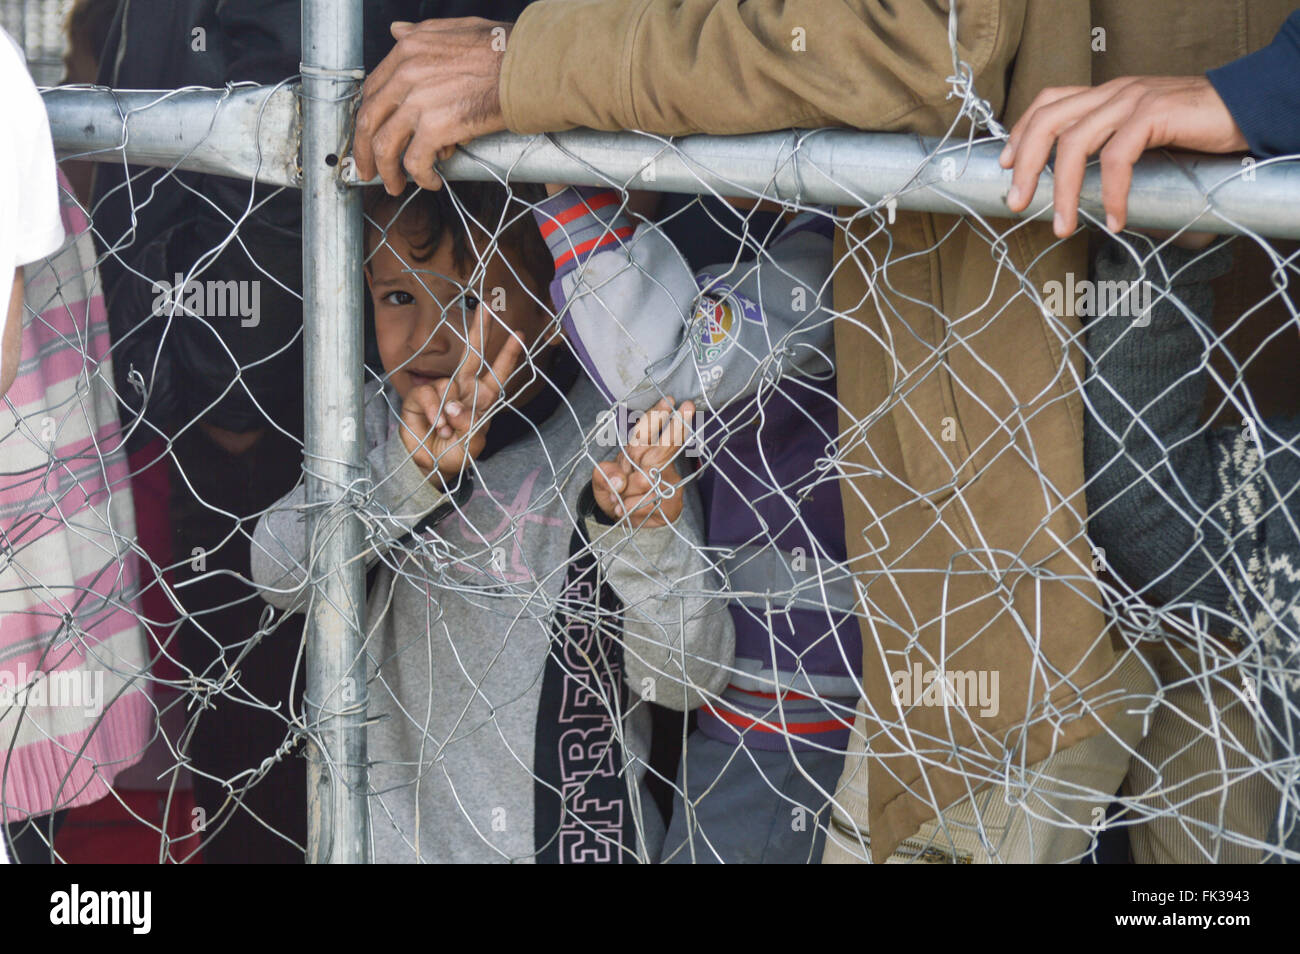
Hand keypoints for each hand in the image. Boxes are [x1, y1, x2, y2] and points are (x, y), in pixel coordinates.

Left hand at [354, 18, 510, 193]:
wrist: (527, 65)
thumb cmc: (501, 48)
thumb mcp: (453, 28)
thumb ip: (420, 33)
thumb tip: (396, 30)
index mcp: (408, 49)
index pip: (373, 90)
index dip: (368, 119)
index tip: (370, 136)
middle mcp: (407, 74)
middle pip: (369, 120)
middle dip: (365, 152)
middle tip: (367, 170)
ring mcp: (419, 102)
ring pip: (386, 146)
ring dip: (387, 172)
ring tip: (397, 186)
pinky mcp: (437, 127)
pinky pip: (416, 161)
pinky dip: (421, 177)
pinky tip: (432, 182)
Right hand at [398, 302, 522, 484]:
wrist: (429, 466)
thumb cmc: (455, 453)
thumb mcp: (471, 444)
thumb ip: (469, 424)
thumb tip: (454, 405)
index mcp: (482, 399)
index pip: (497, 373)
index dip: (508, 355)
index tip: (520, 334)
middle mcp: (463, 390)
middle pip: (473, 355)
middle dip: (480, 331)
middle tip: (487, 308)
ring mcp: (442, 390)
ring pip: (447, 386)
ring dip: (446, 412)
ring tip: (446, 431)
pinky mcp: (421, 396)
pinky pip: (429, 394)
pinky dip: (433, 411)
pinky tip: (435, 425)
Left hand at [592, 397, 695, 529]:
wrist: (627, 524)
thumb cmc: (615, 495)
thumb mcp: (602, 484)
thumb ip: (605, 476)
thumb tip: (619, 481)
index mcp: (637, 453)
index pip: (646, 431)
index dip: (656, 416)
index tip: (669, 401)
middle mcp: (655, 464)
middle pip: (665, 445)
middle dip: (675, 428)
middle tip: (688, 406)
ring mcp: (666, 483)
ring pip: (653, 477)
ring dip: (631, 489)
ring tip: (617, 503)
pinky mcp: (671, 505)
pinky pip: (653, 503)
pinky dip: (634, 507)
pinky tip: (623, 511)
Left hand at [1000, 76, 1247, 237]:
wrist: (1250, 109)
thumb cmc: (1197, 131)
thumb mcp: (1145, 139)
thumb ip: (1114, 155)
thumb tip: (1089, 203)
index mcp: (1107, 95)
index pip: (1049, 103)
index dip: (1021, 133)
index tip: (1004, 167)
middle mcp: (1114, 92)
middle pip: (1049, 121)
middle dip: (1025, 165)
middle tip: (1018, 204)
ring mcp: (1133, 99)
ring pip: (1076, 142)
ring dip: (1064, 190)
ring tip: (1063, 226)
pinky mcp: (1154, 113)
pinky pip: (1117, 156)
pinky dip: (1111, 192)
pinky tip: (1114, 219)